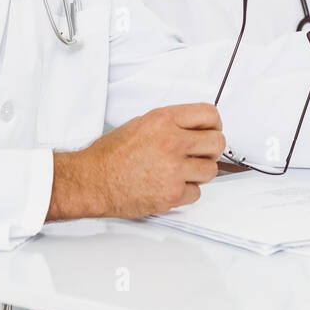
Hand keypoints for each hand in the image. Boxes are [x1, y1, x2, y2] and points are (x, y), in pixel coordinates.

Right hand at [47, 103, 225, 220]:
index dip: (214, 124)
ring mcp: (174, 170)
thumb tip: (195, 128)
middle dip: (211, 149)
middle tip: (200, 154)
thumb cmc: (110, 155)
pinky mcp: (172, 194)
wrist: (92, 181)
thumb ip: (171, 123)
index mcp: (164, 120)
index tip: (210, 131)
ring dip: (199, 172)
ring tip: (179, 172)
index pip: (210, 114)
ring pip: (211, 170)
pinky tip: (169, 186)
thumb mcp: (141, 123)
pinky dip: (186, 192)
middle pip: (217, 142)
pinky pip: (196, 193)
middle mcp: (172, 142)